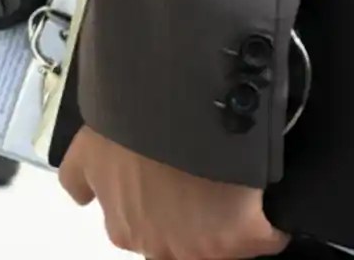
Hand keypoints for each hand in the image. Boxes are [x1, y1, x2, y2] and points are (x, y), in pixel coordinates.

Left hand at [59, 125, 288, 258]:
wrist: (171, 107)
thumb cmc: (125, 125)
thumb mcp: (89, 152)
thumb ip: (81, 179)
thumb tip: (82, 198)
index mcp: (124, 230)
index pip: (148, 237)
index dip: (164, 213)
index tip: (174, 193)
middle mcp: (159, 247)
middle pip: (184, 247)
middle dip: (193, 223)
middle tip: (203, 184)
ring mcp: (202, 247)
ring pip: (223, 248)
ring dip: (230, 222)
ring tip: (235, 185)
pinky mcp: (244, 238)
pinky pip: (268, 237)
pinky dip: (271, 223)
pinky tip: (265, 197)